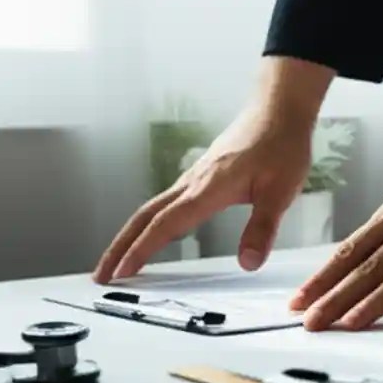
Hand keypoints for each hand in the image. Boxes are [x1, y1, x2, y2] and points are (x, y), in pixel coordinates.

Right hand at [93, 106, 311, 281]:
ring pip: (150, 209)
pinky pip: (164, 202)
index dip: (141, 250)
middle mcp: (192, 182)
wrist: (278, 108)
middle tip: (101, 274)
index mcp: (208, 189)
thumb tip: (249, 262)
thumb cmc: (280, 144)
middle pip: (144, 217)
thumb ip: (262, 229)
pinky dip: (148, 222)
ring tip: (116, 261)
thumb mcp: (281, 192)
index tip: (122, 272)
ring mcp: (192, 178)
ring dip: (129, 236)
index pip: (166, 224)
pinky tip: (150, 232)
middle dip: (119, 247)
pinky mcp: (199, 175)